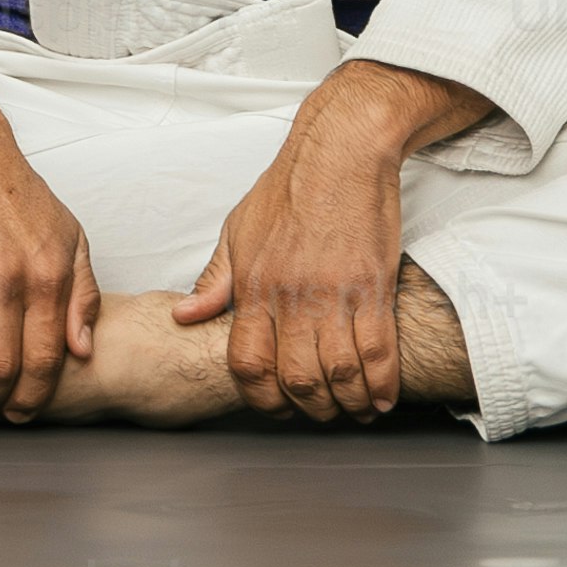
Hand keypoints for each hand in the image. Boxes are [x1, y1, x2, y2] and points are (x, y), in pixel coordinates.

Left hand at [177, 60, 484, 421]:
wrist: (340, 152)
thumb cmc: (288, 188)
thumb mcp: (237, 229)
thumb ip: (215, 280)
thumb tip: (185, 315)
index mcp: (254, 285)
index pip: (246, 362)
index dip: (260, 396)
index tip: (274, 406)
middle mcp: (292, 296)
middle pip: (297, 377)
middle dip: (309, 408)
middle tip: (318, 413)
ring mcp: (335, 293)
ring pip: (340, 371)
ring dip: (348, 402)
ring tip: (353, 410)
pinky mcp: (373, 284)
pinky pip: (379, 348)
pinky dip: (381, 381)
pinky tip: (380, 397)